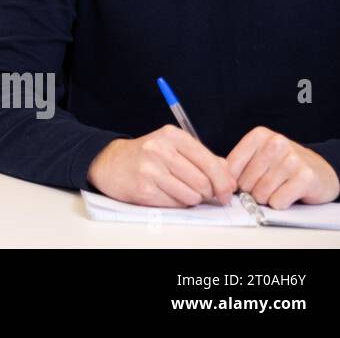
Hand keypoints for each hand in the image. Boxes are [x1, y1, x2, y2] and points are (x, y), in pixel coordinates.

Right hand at [87, 125, 236, 207]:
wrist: (110, 162)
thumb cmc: (147, 156)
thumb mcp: (174, 147)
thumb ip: (204, 159)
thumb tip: (229, 179)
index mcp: (172, 135)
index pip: (210, 162)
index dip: (224, 182)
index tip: (227, 192)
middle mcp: (160, 149)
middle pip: (203, 182)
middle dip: (208, 192)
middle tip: (203, 193)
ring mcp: (150, 169)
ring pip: (191, 195)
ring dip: (191, 198)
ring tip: (181, 190)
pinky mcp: (143, 188)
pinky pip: (175, 203)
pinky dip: (176, 203)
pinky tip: (166, 193)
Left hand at [227, 127, 339, 208]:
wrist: (321, 170)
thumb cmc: (282, 165)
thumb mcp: (258, 156)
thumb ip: (236, 165)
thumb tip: (218, 180)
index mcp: (259, 135)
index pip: (230, 167)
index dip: (236, 181)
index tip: (246, 180)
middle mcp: (276, 143)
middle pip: (245, 183)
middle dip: (252, 190)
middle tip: (267, 184)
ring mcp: (292, 160)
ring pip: (260, 194)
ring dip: (267, 198)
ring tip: (278, 188)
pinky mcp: (306, 177)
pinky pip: (278, 202)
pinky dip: (280, 203)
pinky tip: (289, 193)